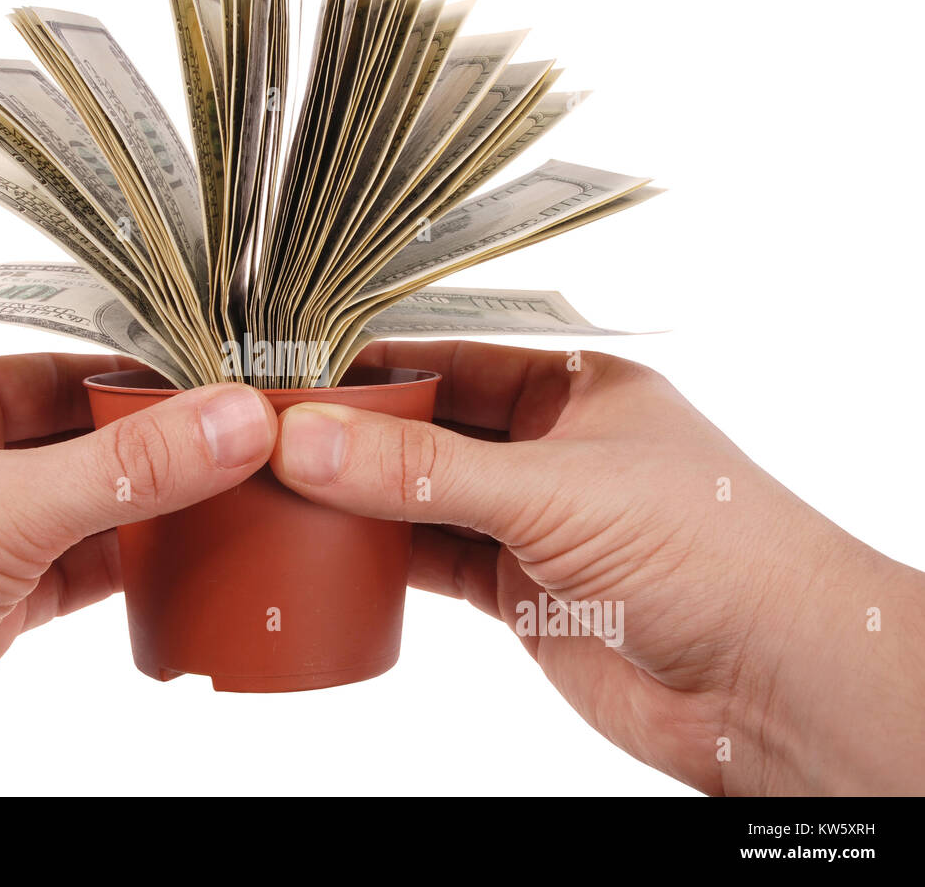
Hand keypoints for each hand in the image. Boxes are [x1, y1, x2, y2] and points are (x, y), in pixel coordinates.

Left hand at [0, 353, 275, 793]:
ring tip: (237, 500)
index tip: (230, 385)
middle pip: (79, 438)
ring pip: (83, 508)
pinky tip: (182, 565)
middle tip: (251, 445)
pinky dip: (127, 569)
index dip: (147, 376)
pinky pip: (74, 571)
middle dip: (160, 447)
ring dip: (150, 513)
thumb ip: (128, 468)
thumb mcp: (2, 510)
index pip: (61, 367)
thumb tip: (237, 419)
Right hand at [271, 340, 924, 794]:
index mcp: (578, 390)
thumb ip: (423, 470)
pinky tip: (334, 550)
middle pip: (430, 429)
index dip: (377, 367)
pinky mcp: (520, 592)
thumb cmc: (711, 551)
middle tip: (276, 437)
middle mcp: (553, 451)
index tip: (300, 377)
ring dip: (361, 499)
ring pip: (424, 499)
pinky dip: (384, 557)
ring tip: (284, 490)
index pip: (455, 359)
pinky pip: (434, 562)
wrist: (767, 683)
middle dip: (358, 435)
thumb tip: (312, 442)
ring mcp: (534, 523)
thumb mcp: (551, 489)